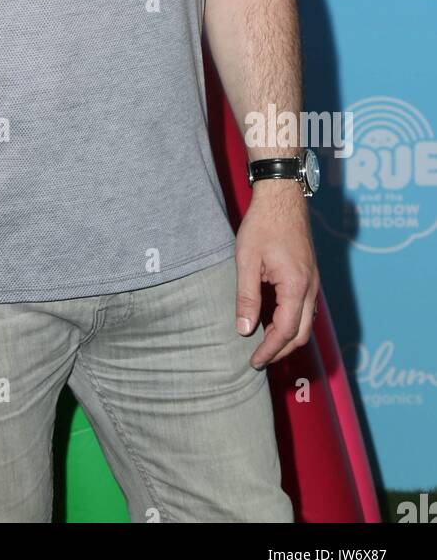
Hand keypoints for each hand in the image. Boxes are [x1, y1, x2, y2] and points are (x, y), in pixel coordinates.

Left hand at [235, 179, 320, 368]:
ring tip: (263, 344)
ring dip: (287, 337)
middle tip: (257, 358)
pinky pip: (305, 308)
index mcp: (296, 287)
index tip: (253, 362)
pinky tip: (273, 321)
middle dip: (280, 350)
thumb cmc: (263, 225)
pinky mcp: (309, 275)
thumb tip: (245, 330)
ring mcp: (313, 282)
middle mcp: (310, 288)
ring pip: (306, 322)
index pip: (285, 332)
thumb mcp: (247, 260)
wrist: (282, 197)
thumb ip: (247, 297)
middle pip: (300, 333)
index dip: (269, 350)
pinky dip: (291, 322)